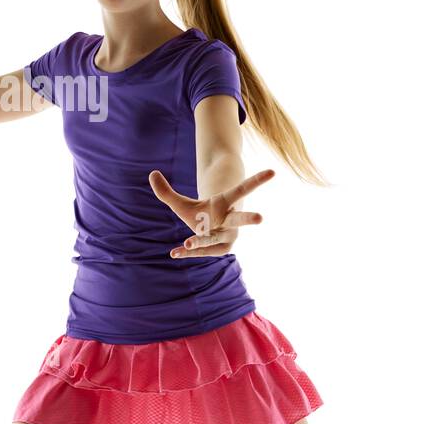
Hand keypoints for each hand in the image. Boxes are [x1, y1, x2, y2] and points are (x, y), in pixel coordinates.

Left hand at [148, 168, 274, 258]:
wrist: (208, 232)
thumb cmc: (199, 214)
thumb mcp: (180, 202)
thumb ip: (165, 191)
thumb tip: (151, 173)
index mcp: (225, 203)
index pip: (243, 190)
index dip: (258, 180)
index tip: (273, 171)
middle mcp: (230, 222)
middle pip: (241, 219)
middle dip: (249, 219)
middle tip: (261, 218)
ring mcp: (227, 238)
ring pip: (217, 242)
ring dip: (204, 243)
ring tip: (188, 244)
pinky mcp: (219, 251)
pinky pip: (203, 251)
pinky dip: (188, 250)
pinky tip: (174, 252)